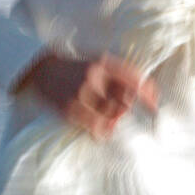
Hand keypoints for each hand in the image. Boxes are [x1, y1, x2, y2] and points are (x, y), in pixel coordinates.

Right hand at [16, 51, 158, 138]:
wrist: (39, 69)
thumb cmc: (75, 67)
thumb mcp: (98, 62)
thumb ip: (119, 75)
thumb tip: (144, 93)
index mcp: (103, 62)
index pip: (133, 78)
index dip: (147, 93)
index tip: (155, 106)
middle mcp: (93, 76)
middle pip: (123, 100)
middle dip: (125, 109)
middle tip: (122, 112)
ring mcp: (79, 92)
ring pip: (109, 115)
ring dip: (114, 122)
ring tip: (111, 124)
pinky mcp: (67, 108)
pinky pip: (92, 125)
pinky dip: (100, 131)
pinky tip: (101, 132)